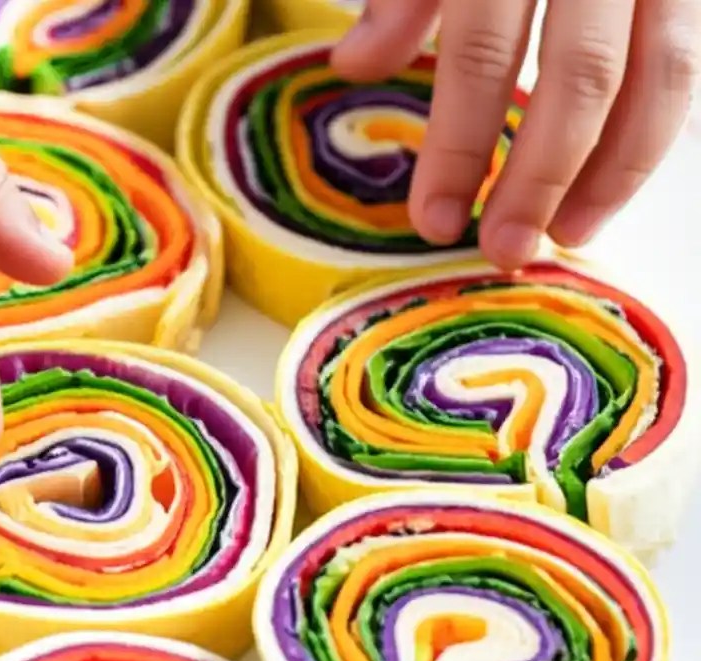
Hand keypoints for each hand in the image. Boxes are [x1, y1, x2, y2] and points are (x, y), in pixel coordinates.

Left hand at [333, 0, 698, 267]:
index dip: (456, 144)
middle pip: (578, 77)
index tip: (430, 219)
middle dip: (538, 176)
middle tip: (502, 249)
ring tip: (569, 233)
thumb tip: (353, 66)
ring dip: (616, 170)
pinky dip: (658, 125)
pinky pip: (689, 55)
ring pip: (661, 74)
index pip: (478, 50)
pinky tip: (612, 174)